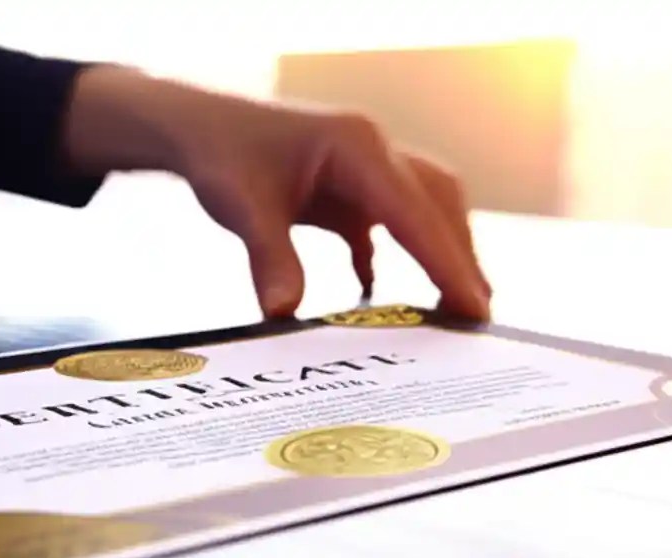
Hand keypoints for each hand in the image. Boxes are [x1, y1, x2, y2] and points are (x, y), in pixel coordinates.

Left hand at [64, 65, 490, 319]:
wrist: (194, 126)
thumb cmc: (221, 152)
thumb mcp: (243, 207)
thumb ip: (270, 259)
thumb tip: (284, 313)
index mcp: (358, 147)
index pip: (416, 212)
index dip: (448, 262)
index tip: (474, 306)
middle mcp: (371, 152)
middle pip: (436, 205)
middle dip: (458, 258)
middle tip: (476, 316)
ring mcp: (361, 169)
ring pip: (420, 209)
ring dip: (435, 253)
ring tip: (450, 306)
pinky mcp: (343, 189)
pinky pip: (383, 225)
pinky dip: (389, 258)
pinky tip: (377, 296)